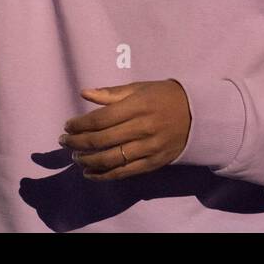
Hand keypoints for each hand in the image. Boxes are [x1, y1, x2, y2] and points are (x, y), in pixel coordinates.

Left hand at [59, 79, 191, 180]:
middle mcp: (143, 127)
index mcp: (138, 105)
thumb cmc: (165, 96)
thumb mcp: (140, 88)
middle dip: (78, 142)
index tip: (67, 126)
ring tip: (75, 157)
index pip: (101, 119)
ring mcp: (149, 147)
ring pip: (111, 159)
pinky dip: (105, 175)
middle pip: (102, 140)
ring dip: (88, 160)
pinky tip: (90, 173)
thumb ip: (111, 93)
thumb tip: (84, 93)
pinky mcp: (154, 162)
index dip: (80, 124)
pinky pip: (125, 172)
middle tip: (64, 142)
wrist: (199, 115)